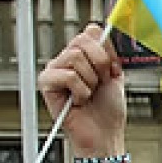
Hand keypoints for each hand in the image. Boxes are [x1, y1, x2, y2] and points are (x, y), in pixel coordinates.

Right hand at [37, 24, 126, 155]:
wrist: (104, 133)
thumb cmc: (109, 109)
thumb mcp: (115, 74)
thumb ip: (107, 51)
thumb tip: (98, 28)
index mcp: (84, 55)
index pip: (91, 31)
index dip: (107, 50)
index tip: (111, 70)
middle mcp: (66, 59)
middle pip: (83, 39)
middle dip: (101, 65)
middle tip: (100, 83)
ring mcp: (55, 69)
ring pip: (76, 56)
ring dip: (91, 80)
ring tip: (89, 93)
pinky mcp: (46, 83)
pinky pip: (68, 75)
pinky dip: (81, 91)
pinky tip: (79, 100)